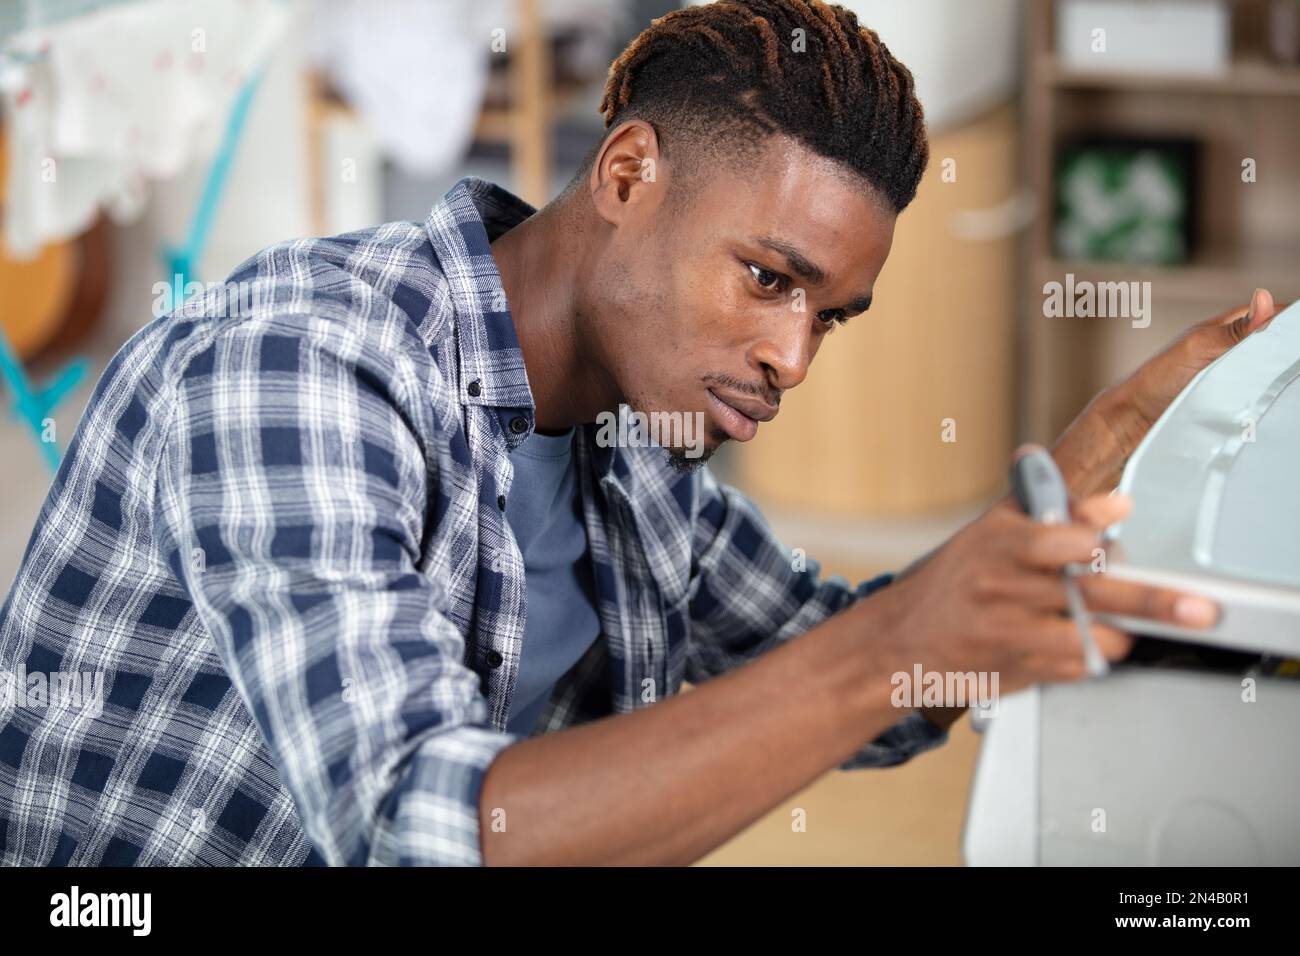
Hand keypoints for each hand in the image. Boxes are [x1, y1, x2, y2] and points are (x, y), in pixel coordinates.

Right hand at [884, 488, 1217, 698]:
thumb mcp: (993, 533)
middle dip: (1152, 602)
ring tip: (1116, 625)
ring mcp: (1009, 632)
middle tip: (1195, 609)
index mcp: (999, 543)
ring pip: (1092, 638)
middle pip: (1093, 593)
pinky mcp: (1015, 670)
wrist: (899, 641)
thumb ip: (1054, 513)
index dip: (1099, 535)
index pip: (1062, 536)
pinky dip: (1089, 658)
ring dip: (1118, 635)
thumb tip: (1116, 504)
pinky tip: (1077, 645)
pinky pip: (1076, 669)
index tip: (1120, 527)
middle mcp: (1003, 586)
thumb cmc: (954, 581)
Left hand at [1053, 288, 1286, 496]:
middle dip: (1289, 355)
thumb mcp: (1198, 348)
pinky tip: (1278, 404)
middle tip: (1296, 373)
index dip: (1292, 325)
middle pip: (1277, 345)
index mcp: (1230, 329)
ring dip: (1282, 378)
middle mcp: (1235, 350)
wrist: (1133, 422)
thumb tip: (1265, 300)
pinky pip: (1260, 396)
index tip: (1299, 344)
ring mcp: (1235, 376)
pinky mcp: (1231, 402)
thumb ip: (1234, 330)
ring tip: (1293, 385)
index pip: (1277, 318)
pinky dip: (1270, 399)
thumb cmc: (1158, 380)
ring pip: (1271, 372)